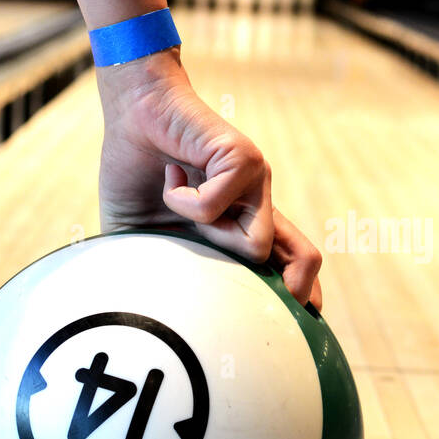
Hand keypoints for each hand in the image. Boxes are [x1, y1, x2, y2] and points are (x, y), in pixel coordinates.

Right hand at [95, 48, 322, 307]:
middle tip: (278, 310)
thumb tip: (152, 316)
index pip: (287, 264)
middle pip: (304, 257)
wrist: (133, 117)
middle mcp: (257, 206)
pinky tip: (173, 175)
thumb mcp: (146, 237)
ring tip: (180, 209)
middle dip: (294, 291)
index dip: (299, 293)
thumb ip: (160, 268)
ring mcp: (256, 183)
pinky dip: (180, 200)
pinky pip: (215, 207)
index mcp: (239, 225)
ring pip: (256, 244)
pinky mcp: (246, 160)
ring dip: (206, 235)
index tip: (301, 321)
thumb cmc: (136, 174)